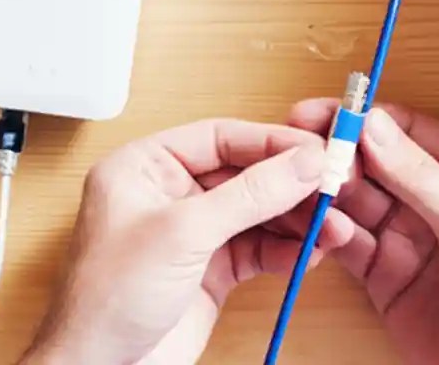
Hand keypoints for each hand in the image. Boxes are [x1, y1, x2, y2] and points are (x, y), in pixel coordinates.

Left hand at [21, 119, 353, 364]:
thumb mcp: (182, 233)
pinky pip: (258, 249)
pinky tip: (312, 252)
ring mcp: (192, 233)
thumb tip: (300, 162)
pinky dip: (287, 250)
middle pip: (245, 174)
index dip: (271, 142)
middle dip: (291, 184)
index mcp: (145, 168)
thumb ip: (248, 194)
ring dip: (297, 220)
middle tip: (332, 187)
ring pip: (258, 213)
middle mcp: (169, 195)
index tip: (315, 149)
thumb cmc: (106, 299)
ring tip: (332, 227)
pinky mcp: (210, 269)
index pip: (219, 138)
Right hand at [288, 100, 438, 364]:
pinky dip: (328, 234)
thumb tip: (378, 127)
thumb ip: (424, 178)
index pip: (411, 132)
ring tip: (303, 189)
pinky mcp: (389, 279)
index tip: (328, 114)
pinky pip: (349, 245)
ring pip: (358, 203)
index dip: (367, 120)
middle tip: (303, 152)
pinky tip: (317, 227)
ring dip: (329, 194)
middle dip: (339, 155)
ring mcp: (412, 240)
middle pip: (377, 163)